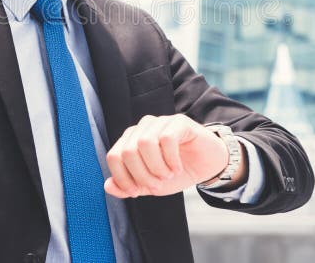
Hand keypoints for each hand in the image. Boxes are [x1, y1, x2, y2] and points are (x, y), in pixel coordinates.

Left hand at [103, 114, 231, 197]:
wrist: (206, 166)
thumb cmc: (176, 172)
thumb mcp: (150, 186)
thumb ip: (128, 187)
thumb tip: (107, 186)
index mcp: (131, 140)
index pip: (114, 156)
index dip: (123, 178)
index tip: (137, 192)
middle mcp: (142, 128)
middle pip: (128, 151)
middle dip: (142, 175)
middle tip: (158, 184)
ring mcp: (160, 121)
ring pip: (145, 143)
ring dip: (157, 167)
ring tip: (169, 175)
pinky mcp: (179, 121)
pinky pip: (166, 138)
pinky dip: (171, 159)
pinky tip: (177, 167)